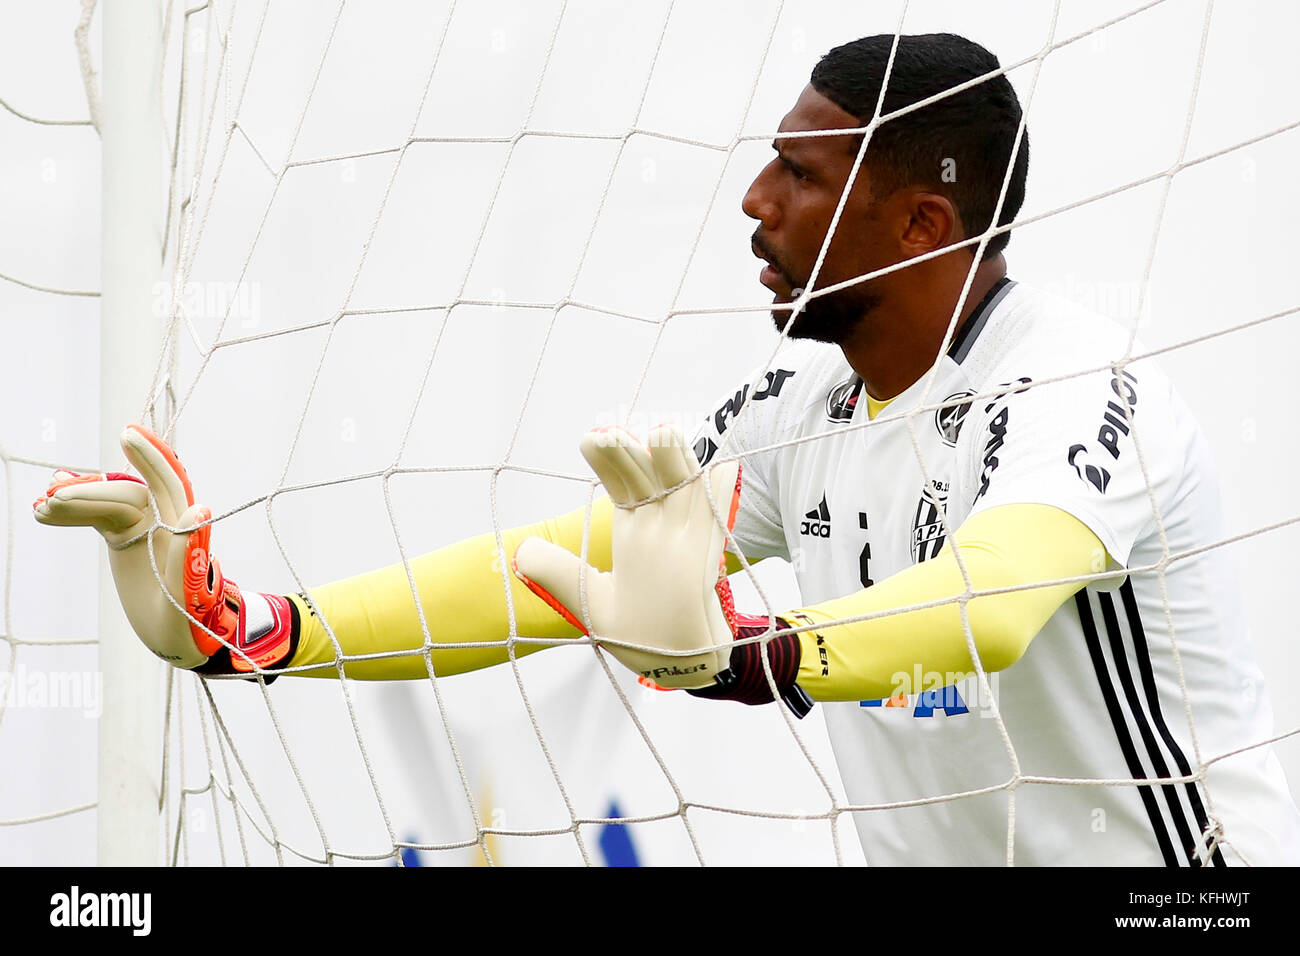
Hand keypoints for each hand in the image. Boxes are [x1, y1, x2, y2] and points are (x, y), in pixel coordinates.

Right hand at [33, 424, 294, 674]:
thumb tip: (200, 506)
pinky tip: (44, 509)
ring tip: (40, 508)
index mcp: (184, 528)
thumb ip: (189, 555)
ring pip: (107, 502)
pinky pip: (97, 515)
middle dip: (90, 493)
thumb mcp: (186, 595)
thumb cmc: (187, 620)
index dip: (150, 457)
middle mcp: (165, 519)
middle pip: (126, 494)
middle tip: (50, 499)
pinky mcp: (124, 535)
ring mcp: (143, 525)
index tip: (128, 434)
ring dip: (75, 502)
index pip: (166, 483)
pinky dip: (73, 512)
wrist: (179, 637)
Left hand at [512, 424, 739, 689]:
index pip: (621, 485)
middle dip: (631, 455)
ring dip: (675, 463)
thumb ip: (558, 573)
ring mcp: (686, 542)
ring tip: (663, 432)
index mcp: (633, 531)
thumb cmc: (635, 631)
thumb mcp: (588, 600)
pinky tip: (724, 468)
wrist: (678, 664)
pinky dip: (720, 497)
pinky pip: (715, 525)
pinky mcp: (707, 565)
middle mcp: (660, 529)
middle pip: (649, 479)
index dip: (608, 461)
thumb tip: (521, 549)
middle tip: (610, 432)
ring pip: (682, 492)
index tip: (590, 439)